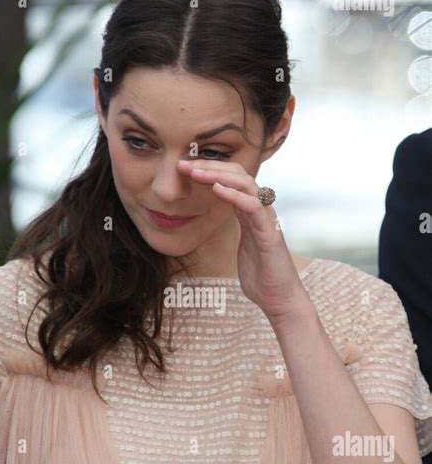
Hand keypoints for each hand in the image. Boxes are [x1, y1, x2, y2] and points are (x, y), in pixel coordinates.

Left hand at [177, 158, 314, 323]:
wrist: (279, 299)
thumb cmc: (261, 276)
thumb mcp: (241, 246)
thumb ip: (235, 229)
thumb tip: (218, 223)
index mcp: (251, 213)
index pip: (231, 181)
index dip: (209, 171)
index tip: (184, 169)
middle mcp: (261, 211)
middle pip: (237, 175)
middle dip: (210, 166)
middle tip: (183, 164)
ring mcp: (267, 220)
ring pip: (246, 184)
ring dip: (218, 175)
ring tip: (195, 172)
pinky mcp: (270, 234)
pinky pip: (253, 207)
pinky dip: (235, 195)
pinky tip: (217, 189)